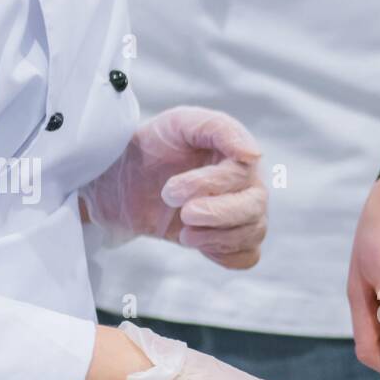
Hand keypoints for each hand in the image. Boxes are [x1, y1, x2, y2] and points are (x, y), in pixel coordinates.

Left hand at [81, 105, 267, 268]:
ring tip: (184, 232)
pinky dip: (226, 254)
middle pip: (254, 206)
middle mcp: (247, 184)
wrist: (125, 181)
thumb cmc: (154, 146)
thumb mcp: (179, 123)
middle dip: (216, 214)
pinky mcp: (229, 240)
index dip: (208, 185)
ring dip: (217, 237)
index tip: (172, 190)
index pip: (242, 175)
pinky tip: (198, 241)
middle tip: (183, 214)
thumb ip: (218, 128)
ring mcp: (242, 214)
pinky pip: (247, 256)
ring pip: (253, 232)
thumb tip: (254, 155)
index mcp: (239, 154)